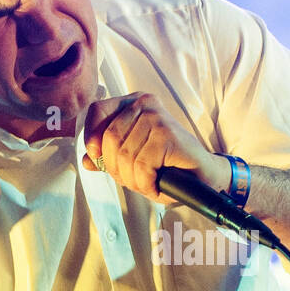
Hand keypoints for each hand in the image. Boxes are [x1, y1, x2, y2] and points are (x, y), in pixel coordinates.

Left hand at [81, 92, 230, 205]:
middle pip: (109, 139)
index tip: (95, 156)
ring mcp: (157, 118)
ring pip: (125, 156)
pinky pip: (142, 165)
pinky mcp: (168, 134)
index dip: (91, 135)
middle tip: (132, 181)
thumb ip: (108, 158)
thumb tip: (86, 161)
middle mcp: (145, 105)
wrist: (203, 175)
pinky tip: (155, 185)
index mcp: (133, 104)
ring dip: (132, 180)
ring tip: (146, 184)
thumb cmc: (168, 166)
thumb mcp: (133, 160)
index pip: (98, 110)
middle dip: (115, 169)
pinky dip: (146, 183)